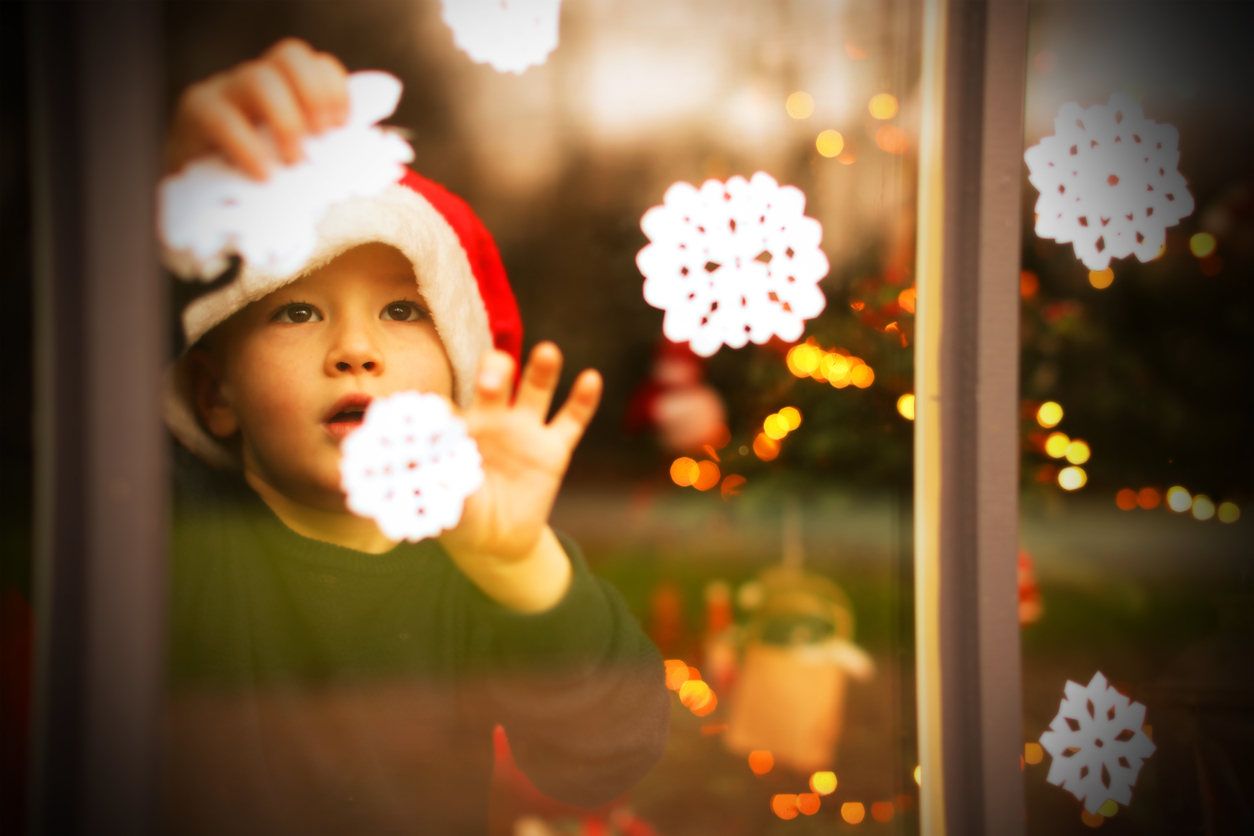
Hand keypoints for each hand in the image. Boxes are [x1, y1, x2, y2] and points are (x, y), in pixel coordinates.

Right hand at [166, 38, 348, 178]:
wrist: (197, 204)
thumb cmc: (255, 187)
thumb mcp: (294, 173)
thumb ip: (324, 163)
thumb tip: (364, 172)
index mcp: (285, 91)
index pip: (315, 64)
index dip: (335, 88)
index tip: (343, 126)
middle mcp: (255, 81)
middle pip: (290, 57)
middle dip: (315, 94)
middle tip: (322, 138)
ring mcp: (224, 91)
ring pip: (258, 78)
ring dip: (287, 121)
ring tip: (294, 161)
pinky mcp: (195, 113)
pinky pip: (222, 119)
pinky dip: (248, 148)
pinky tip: (263, 174)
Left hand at [441, 343, 601, 612]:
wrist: (496, 542)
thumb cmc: (461, 515)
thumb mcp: (444, 500)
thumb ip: (433, 478)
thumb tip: (409, 463)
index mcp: (459, 428)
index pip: (451, 405)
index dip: (442, 406)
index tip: (434, 413)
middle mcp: (493, 419)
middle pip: (496, 380)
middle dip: (495, 372)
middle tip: (492, 380)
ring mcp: (524, 432)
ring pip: (535, 391)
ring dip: (542, 370)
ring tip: (548, 352)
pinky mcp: (553, 450)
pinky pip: (571, 421)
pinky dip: (583, 400)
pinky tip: (591, 379)